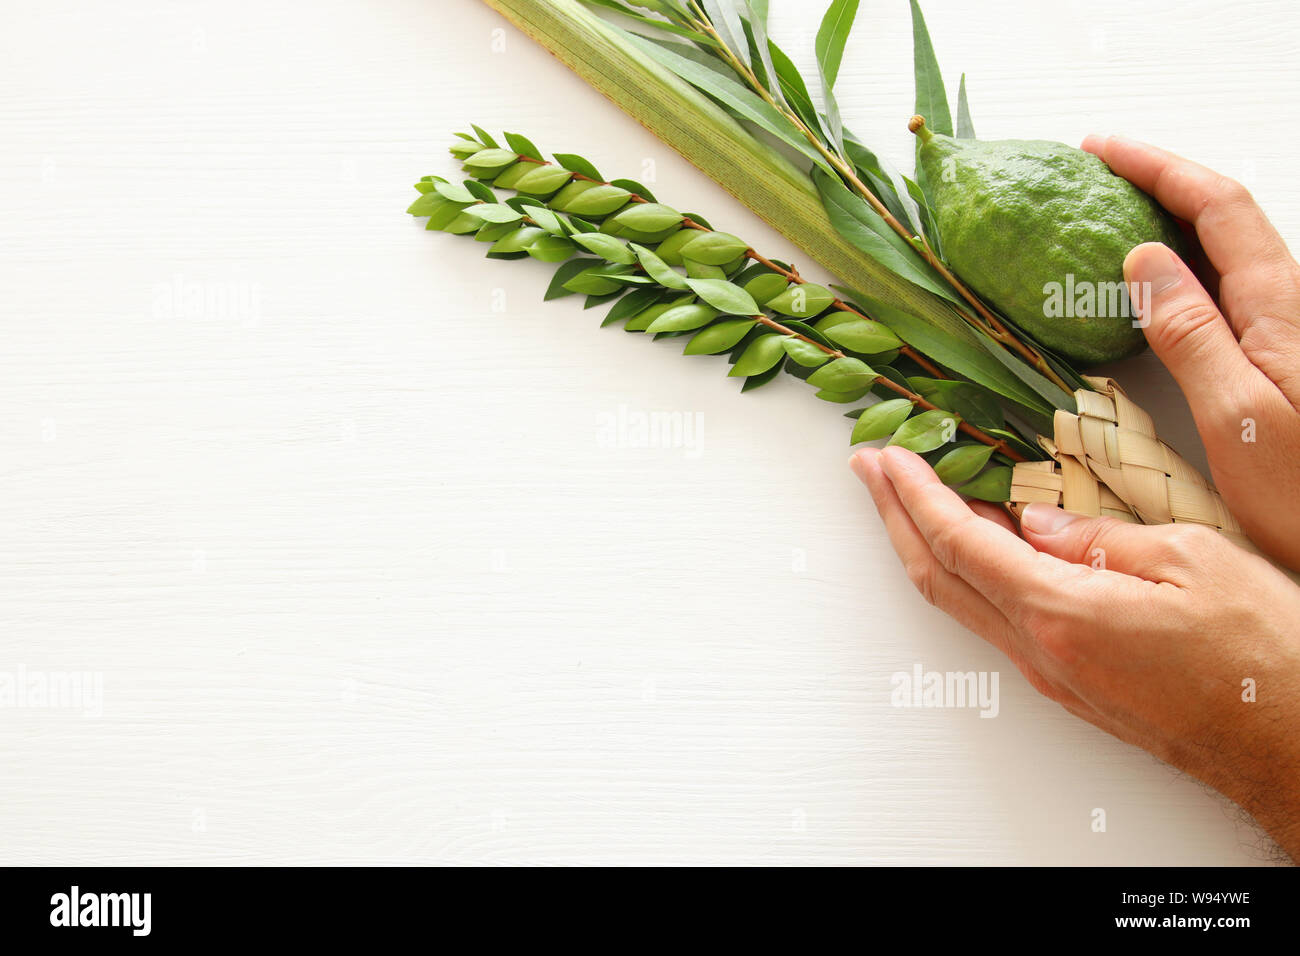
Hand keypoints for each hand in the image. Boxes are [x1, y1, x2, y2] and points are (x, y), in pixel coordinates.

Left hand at [850, 444, 1299, 860]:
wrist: (1287, 744)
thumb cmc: (1263, 659)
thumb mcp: (1192, 561)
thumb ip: (1099, 537)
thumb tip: (1034, 521)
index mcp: (1062, 614)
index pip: (960, 541)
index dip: (915, 494)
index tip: (888, 457)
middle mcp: (1042, 652)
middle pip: (938, 576)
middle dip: (893, 516)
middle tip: (870, 469)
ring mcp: (1053, 674)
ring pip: (962, 602)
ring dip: (924, 544)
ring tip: (906, 497)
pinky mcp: (1071, 685)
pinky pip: (997, 620)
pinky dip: (968, 573)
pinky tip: (976, 546)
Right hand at [1082, 135, 1299, 569]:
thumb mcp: (1240, 420)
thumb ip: (1193, 336)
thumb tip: (1147, 257)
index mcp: (1282, 308)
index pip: (1218, 207)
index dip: (1159, 167)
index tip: (1099, 151)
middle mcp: (1290, 307)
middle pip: (1225, 217)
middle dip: (1160, 182)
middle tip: (1092, 180)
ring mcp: (1287, 333)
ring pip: (1224, 253)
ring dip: (1168, 223)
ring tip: (1106, 221)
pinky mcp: (1281, 361)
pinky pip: (1225, 292)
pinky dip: (1180, 271)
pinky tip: (1149, 289)